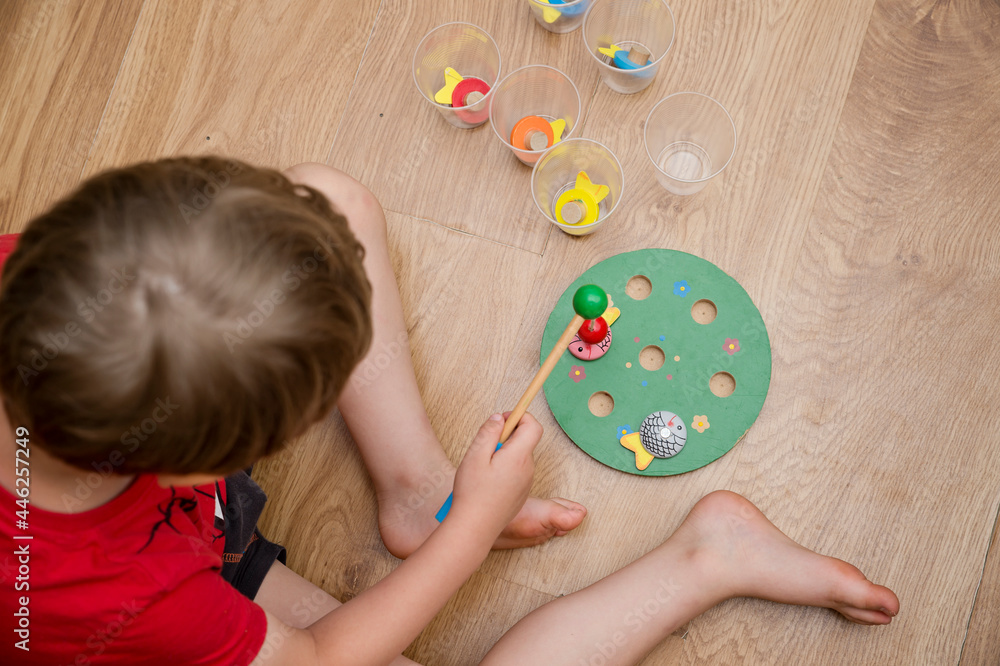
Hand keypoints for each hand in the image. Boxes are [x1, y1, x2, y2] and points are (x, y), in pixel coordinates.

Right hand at [451, 412, 541, 539]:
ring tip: (482, 467)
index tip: (502, 420)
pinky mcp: (520, 494)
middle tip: (485, 446)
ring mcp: (525, 483)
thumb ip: (489, 432)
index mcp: (518, 456)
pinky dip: (504, 469)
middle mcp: (527, 469)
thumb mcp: (475, 455)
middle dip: (507, 436)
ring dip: (504, 454)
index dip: (520, 416)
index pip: (533, 426)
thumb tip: (499, 418)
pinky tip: (486, 481)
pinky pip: (517, 472)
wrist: (475, 528)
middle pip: (525, 441)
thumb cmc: (473, 493)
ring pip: (519, 457)